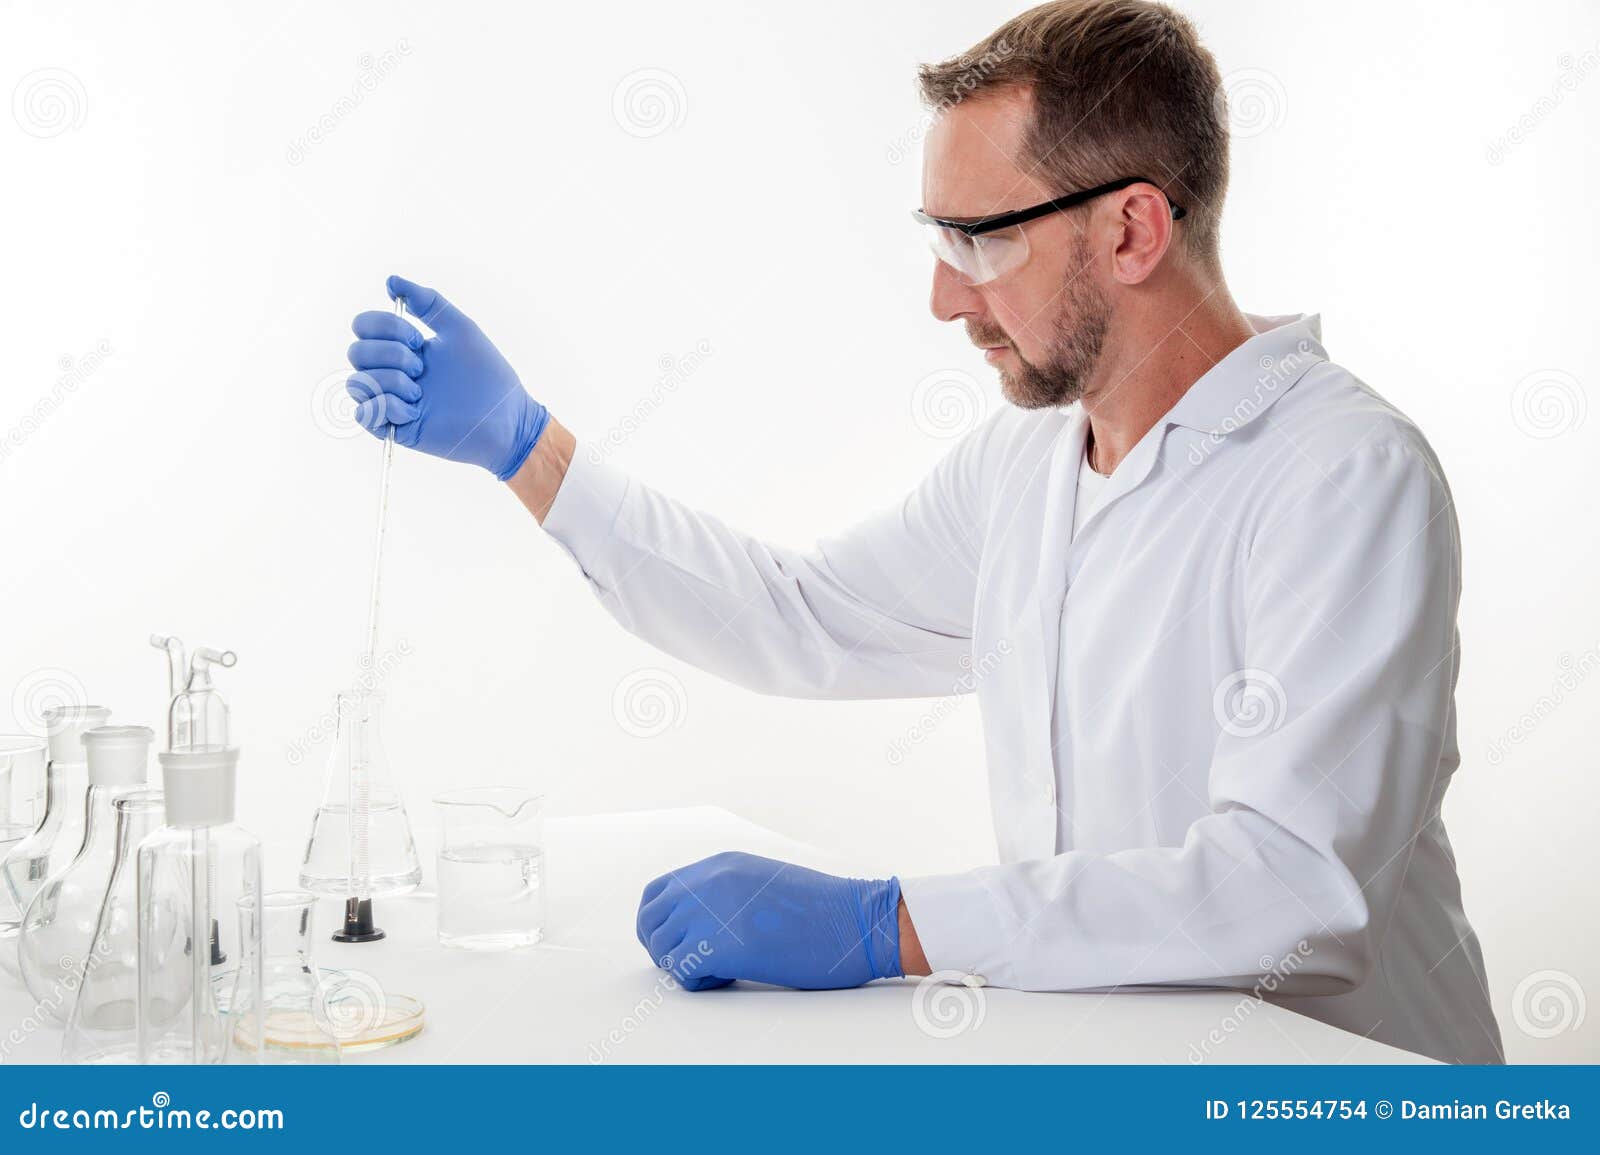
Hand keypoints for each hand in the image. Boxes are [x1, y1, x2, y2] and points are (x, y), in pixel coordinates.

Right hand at [345, 275, 549, 479]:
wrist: (505, 416)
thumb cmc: (488, 374)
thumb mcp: (458, 328)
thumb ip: (427, 301)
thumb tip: (390, 281)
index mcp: (404, 348)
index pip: (364, 327)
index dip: (383, 327)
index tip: (417, 338)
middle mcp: (394, 372)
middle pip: (356, 352)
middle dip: (389, 354)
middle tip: (421, 368)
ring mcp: (393, 401)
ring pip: (357, 383)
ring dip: (390, 381)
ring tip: (420, 392)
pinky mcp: (397, 429)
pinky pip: (364, 414)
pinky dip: (387, 406)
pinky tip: (413, 411)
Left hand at [635, 851, 901, 990]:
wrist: (857, 922)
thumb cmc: (824, 911)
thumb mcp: (766, 882)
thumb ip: (728, 891)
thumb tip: (701, 920)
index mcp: (720, 864)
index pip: (659, 892)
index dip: (658, 921)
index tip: (676, 941)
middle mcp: (708, 882)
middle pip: (650, 919)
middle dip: (662, 946)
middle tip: (693, 963)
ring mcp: (711, 912)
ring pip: (662, 947)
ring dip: (682, 965)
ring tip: (720, 970)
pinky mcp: (720, 946)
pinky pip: (681, 971)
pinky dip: (697, 981)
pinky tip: (729, 978)